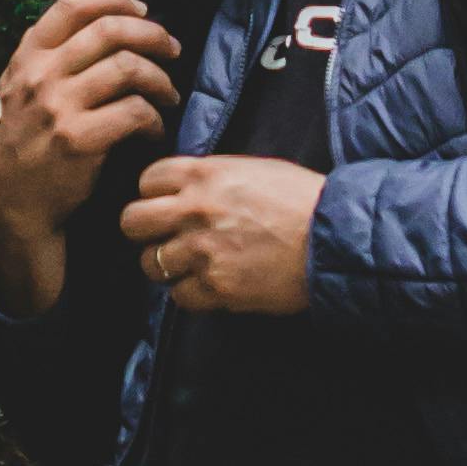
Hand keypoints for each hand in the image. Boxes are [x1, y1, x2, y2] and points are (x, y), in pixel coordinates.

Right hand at [0, 0, 181, 315]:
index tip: (142, 11)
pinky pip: (135, 112)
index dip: (115, 0)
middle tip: (172, 50)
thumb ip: (49, 55)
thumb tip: (103, 22)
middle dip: (152, 35)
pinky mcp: (80, 140)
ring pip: (128, 68)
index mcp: (28, 56)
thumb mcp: (20, 87)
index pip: (74, 6)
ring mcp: (59, 107)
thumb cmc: (25, 139)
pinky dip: (154, 119)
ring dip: (160, 79)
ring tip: (169, 95)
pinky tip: (154, 130)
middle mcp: (41, 75)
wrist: (11, 200)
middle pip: (110, 31)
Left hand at [121, 152, 320, 314]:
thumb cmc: (302, 199)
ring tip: (189, 265)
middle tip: (164, 237)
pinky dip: (191, 294)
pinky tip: (209, 286)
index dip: (153, 194)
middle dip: (145, 230)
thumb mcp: (253, 169)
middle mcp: (194, 211)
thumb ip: (212, 177)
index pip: (146, 180)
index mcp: (203, 175)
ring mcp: (202, 251)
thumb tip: (189, 189)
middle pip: (132, 221)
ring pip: (150, 263)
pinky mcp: (217, 287)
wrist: (334, 237)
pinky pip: (179, 296)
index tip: (166, 204)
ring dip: (166, 266)